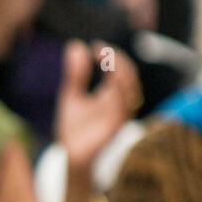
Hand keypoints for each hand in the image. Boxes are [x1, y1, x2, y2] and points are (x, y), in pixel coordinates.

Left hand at [54, 40, 141, 169]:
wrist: (71, 156)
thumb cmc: (75, 129)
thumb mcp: (72, 95)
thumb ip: (76, 74)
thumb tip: (76, 45)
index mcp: (113, 95)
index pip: (121, 70)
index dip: (112, 56)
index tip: (96, 46)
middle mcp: (121, 103)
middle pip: (130, 76)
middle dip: (119, 60)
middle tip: (102, 50)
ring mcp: (120, 115)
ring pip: (130, 89)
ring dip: (120, 72)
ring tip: (106, 59)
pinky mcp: (115, 127)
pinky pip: (123, 107)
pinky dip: (118, 90)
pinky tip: (108, 80)